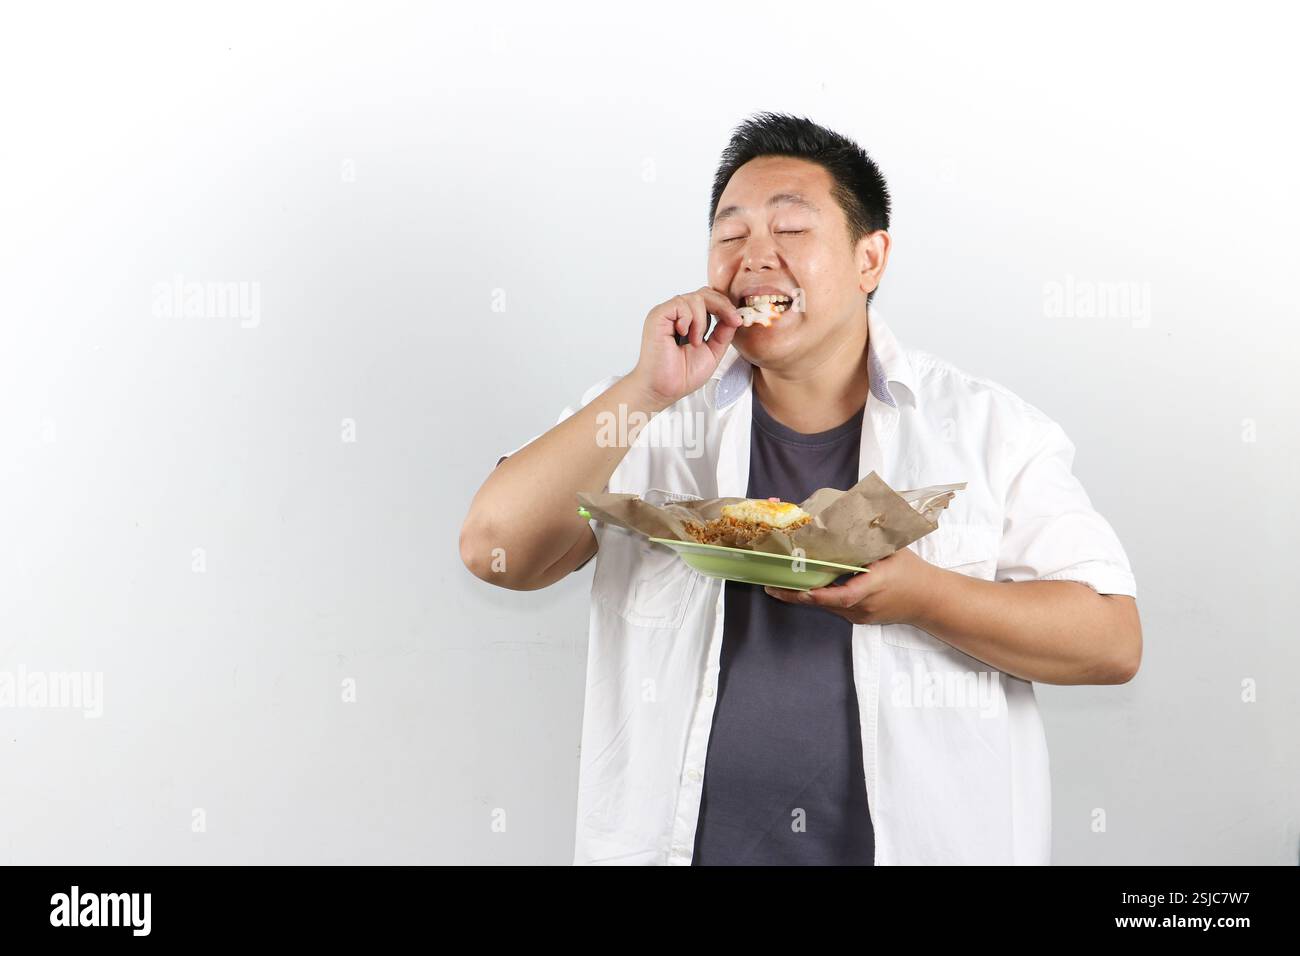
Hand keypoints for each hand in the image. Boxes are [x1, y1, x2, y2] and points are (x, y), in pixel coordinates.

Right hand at [627, 287, 743, 409]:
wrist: (664, 389)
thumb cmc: (682, 375)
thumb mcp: (712, 352)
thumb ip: (723, 333)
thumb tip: (735, 316)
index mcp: (689, 321)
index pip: (710, 300)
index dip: (726, 306)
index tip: (738, 320)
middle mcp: (677, 314)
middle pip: (705, 293)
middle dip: (722, 306)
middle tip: (731, 322)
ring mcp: (667, 313)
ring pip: (695, 298)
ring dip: (702, 321)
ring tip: (695, 341)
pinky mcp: (658, 315)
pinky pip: (681, 304)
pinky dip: (689, 320)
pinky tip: (684, 335)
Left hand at [763, 546, 944, 626]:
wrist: (930, 601)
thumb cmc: (911, 570)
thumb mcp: (893, 549)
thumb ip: (871, 536)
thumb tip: (849, 512)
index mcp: (874, 585)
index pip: (844, 595)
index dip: (820, 594)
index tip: (801, 589)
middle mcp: (864, 605)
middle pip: (826, 604)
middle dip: (797, 596)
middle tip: (770, 586)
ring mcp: (861, 616)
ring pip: (827, 607)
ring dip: (803, 597)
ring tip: (776, 586)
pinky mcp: (859, 619)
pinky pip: (834, 608)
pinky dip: (818, 598)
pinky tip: (800, 588)